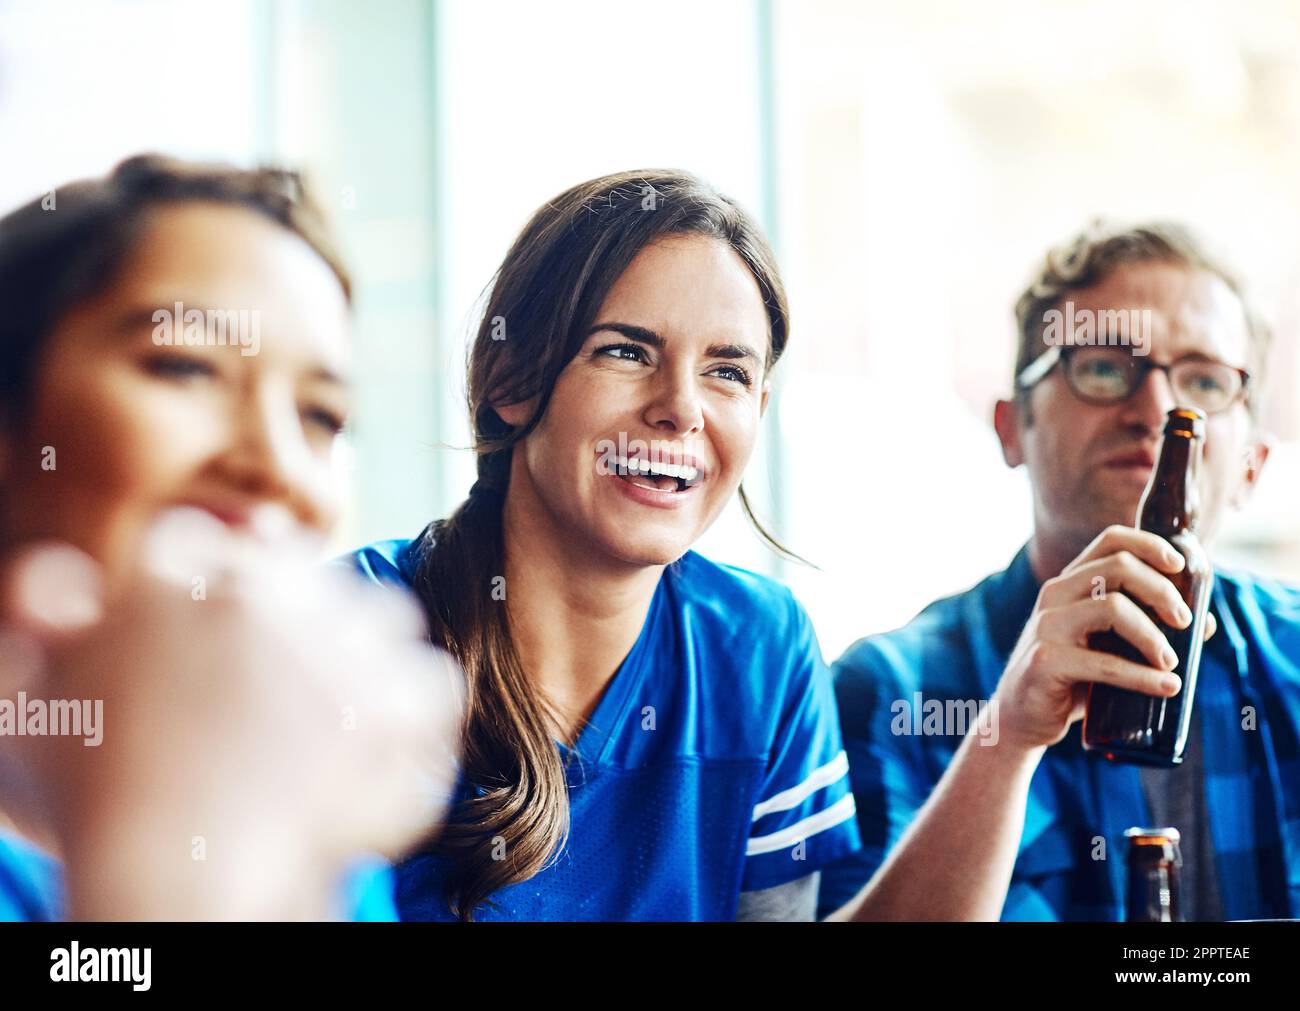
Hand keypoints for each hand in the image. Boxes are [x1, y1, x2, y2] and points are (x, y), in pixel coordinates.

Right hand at [0, 509, 462, 919]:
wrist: (169, 877)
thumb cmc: (95, 800)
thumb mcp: (46, 700)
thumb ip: (51, 623)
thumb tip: (68, 578)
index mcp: (173, 577)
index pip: (208, 546)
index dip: (213, 587)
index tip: (216, 634)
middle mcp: (259, 594)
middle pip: (302, 572)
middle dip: (291, 617)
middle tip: (280, 683)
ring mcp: (332, 642)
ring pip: (380, 613)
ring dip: (364, 651)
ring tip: (340, 706)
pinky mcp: (388, 700)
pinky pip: (431, 678)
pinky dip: (416, 711)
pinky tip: (388, 740)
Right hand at [992, 525, 1215, 753]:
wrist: (1023, 718)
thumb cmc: (1072, 679)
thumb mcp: (1110, 648)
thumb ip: (1148, 630)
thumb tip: (1206, 624)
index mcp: (1071, 583)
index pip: (1110, 540)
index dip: (1150, 544)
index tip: (1180, 566)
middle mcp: (1055, 595)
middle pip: (1118, 567)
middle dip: (1162, 591)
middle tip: (1185, 623)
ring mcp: (1047, 626)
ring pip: (1113, 608)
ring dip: (1153, 635)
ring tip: (1172, 663)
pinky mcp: (1045, 660)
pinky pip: (1104, 662)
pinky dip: (1142, 676)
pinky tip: (1167, 686)